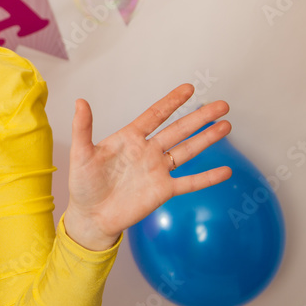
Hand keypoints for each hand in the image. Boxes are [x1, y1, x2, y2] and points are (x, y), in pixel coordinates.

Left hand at [63, 84, 231, 250]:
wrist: (91, 216)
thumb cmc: (84, 184)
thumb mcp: (81, 154)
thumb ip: (83, 128)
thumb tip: (80, 101)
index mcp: (129, 138)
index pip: (155, 115)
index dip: (172, 102)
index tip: (189, 88)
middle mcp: (147, 151)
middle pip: (178, 130)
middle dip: (199, 117)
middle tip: (222, 104)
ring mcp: (157, 170)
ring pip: (187, 151)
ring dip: (207, 139)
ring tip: (226, 125)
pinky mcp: (163, 191)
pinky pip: (190, 183)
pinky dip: (208, 178)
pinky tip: (226, 171)